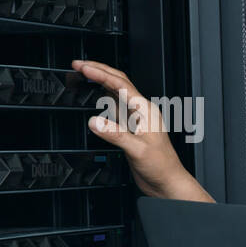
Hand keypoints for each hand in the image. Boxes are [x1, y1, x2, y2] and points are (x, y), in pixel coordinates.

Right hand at [71, 59, 211, 201]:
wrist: (167, 182)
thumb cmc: (161, 166)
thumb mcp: (137, 150)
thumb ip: (116, 135)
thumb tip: (95, 121)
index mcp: (145, 111)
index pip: (120, 84)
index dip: (100, 73)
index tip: (83, 67)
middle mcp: (141, 111)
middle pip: (118, 82)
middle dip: (98, 71)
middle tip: (77, 64)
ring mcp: (135, 119)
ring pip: (115, 93)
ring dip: (99, 81)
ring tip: (83, 73)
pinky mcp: (130, 128)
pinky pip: (114, 107)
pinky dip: (102, 98)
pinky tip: (95, 96)